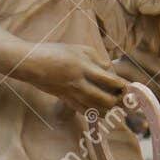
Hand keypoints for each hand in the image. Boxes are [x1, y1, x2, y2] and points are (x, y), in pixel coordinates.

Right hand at [11, 41, 126, 113]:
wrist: (29, 62)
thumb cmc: (53, 51)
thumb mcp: (77, 48)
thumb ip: (95, 58)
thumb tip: (109, 69)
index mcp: (83, 66)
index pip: (108, 79)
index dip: (121, 86)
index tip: (130, 88)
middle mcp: (78, 82)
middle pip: (103, 98)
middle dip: (117, 102)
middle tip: (126, 102)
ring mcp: (70, 92)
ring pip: (94, 107)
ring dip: (107, 110)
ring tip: (116, 108)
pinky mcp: (64, 98)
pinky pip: (82, 109)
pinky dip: (94, 112)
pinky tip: (100, 112)